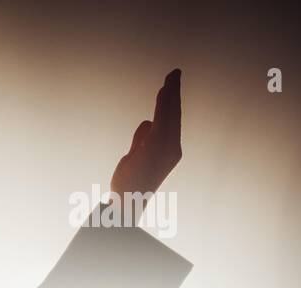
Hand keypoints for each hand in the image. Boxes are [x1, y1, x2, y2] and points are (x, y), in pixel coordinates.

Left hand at [111, 69, 182, 213]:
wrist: (126, 202)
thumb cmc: (130, 182)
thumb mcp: (135, 155)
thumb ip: (141, 139)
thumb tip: (147, 123)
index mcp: (169, 148)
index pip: (171, 119)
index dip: (172, 101)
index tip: (170, 84)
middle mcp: (172, 148)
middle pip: (174, 114)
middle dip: (174, 93)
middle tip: (174, 73)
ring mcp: (166, 149)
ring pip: (169, 116)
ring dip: (169, 96)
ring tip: (169, 80)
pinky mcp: (155, 149)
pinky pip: (161, 122)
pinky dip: (163, 106)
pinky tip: (163, 93)